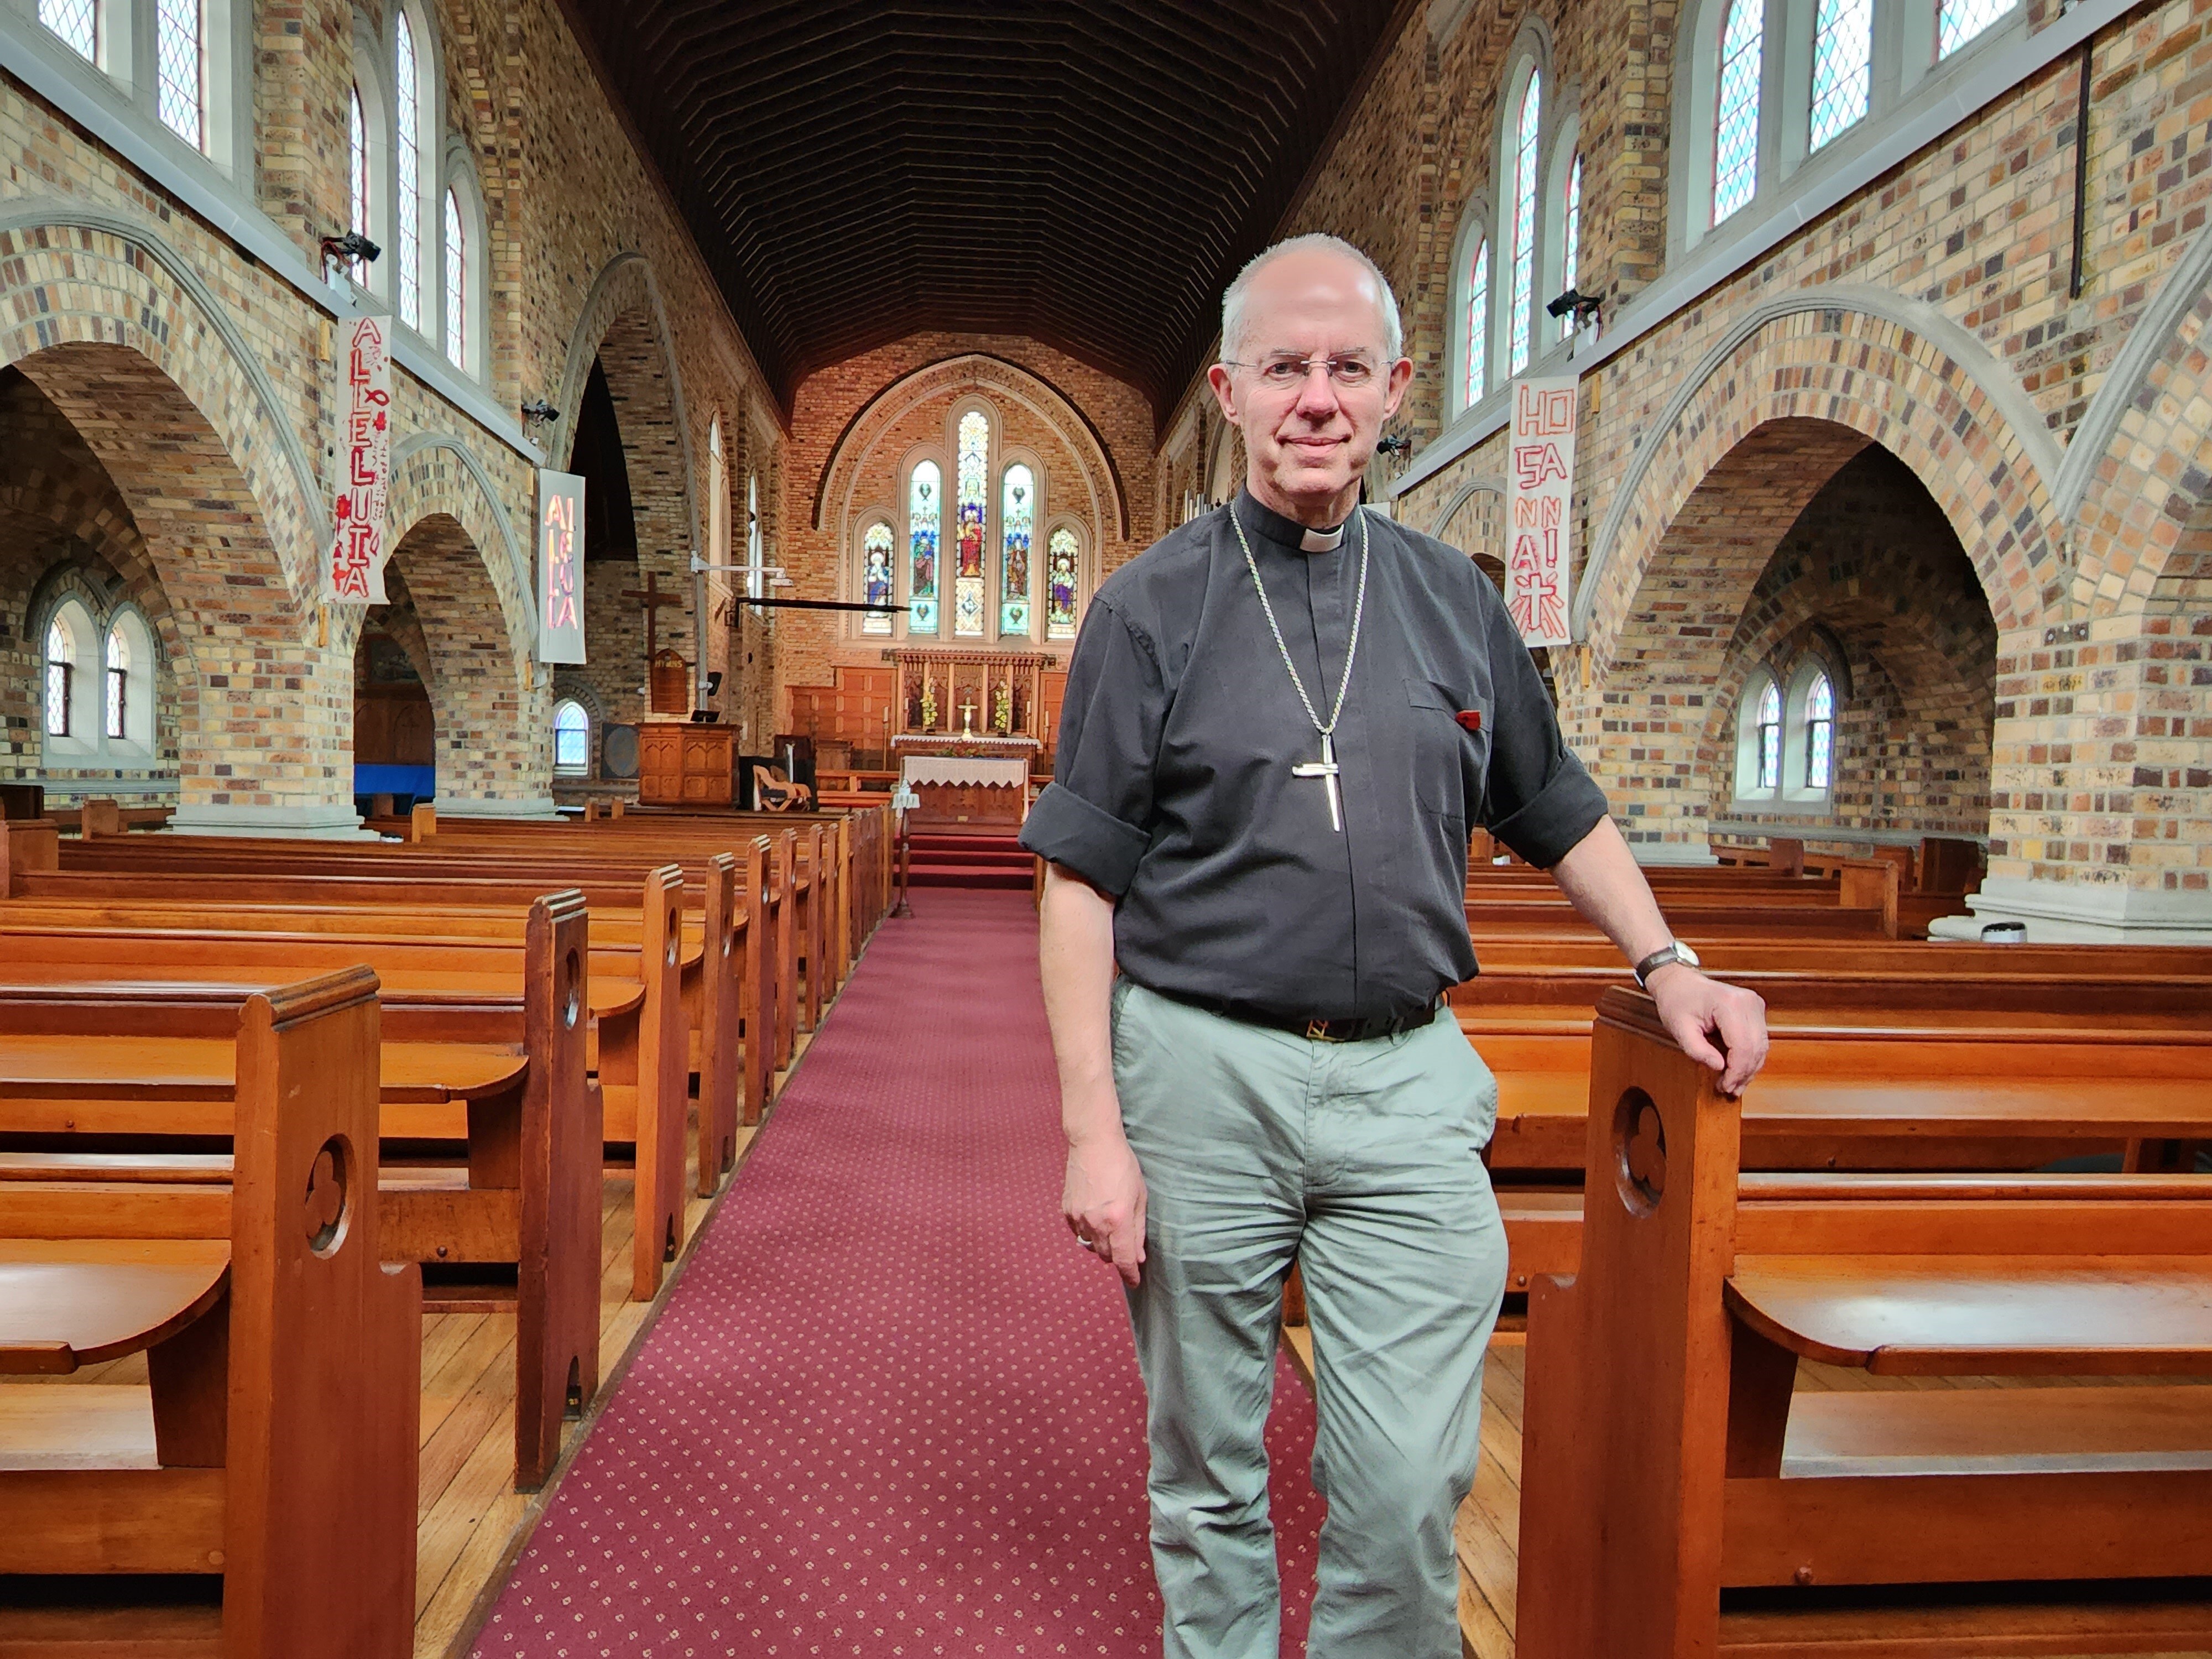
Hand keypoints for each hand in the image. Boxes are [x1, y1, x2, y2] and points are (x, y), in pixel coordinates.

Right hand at [1064, 1125, 1147, 1287]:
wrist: (1093, 1143)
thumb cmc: (1123, 1166)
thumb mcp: (1140, 1197)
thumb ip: (1139, 1229)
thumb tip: (1138, 1256)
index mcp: (1118, 1220)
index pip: (1124, 1259)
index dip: (1130, 1275)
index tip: (1134, 1282)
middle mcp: (1096, 1223)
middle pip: (1107, 1256)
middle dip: (1118, 1255)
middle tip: (1125, 1241)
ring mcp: (1078, 1217)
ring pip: (1091, 1246)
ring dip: (1103, 1244)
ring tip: (1110, 1225)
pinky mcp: (1067, 1210)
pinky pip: (1079, 1233)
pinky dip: (1088, 1232)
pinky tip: (1095, 1217)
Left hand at [1646, 965, 1768, 1096]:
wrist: (1679, 982)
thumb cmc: (1677, 1001)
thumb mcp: (1679, 1029)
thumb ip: (1698, 1050)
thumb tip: (1720, 1067)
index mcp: (1729, 1004)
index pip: (1742, 1046)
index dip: (1736, 1072)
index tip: (1725, 1086)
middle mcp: (1748, 1002)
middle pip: (1756, 1048)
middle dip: (1744, 1073)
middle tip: (1730, 1090)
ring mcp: (1754, 1004)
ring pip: (1762, 1046)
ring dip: (1750, 1068)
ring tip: (1734, 1085)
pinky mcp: (1755, 1009)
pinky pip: (1759, 1039)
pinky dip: (1750, 1057)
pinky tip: (1739, 1071)